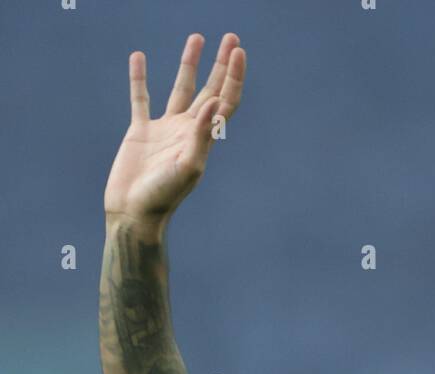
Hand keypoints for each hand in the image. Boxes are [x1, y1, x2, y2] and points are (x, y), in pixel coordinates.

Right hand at [103, 33, 246, 224]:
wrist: (134, 213)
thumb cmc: (163, 196)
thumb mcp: (187, 166)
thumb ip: (201, 135)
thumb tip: (215, 101)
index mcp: (202, 139)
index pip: (225, 101)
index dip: (234, 77)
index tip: (239, 51)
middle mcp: (187, 131)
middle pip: (210, 90)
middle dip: (222, 65)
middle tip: (231, 38)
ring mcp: (165, 130)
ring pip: (180, 89)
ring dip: (189, 64)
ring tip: (197, 38)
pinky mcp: (141, 132)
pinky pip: (141, 98)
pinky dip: (139, 78)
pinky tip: (139, 57)